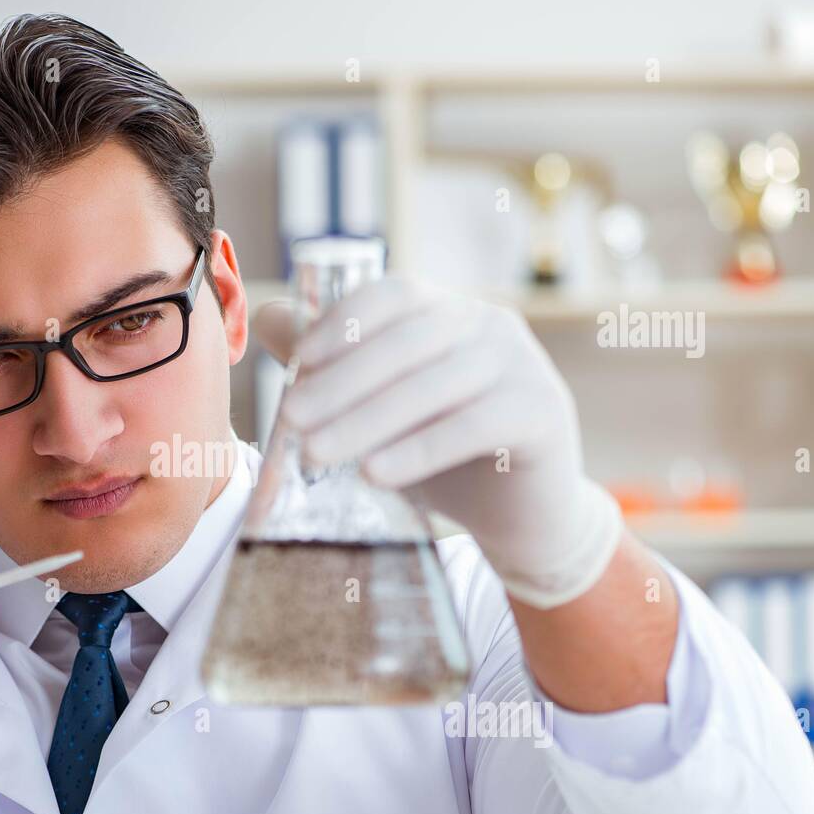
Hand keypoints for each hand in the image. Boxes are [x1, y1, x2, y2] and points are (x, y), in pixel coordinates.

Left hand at [257, 277, 622, 607]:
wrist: (525, 518)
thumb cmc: (447, 460)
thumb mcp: (385, 412)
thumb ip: (334, 366)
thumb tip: (270, 319)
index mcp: (450, 314)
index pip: (394, 295)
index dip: (343, 322)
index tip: (297, 362)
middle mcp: (490, 327)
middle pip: (408, 341)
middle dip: (341, 381)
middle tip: (290, 418)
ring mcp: (523, 365)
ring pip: (434, 384)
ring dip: (366, 419)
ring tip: (315, 453)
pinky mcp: (543, 412)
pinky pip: (475, 425)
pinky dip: (418, 449)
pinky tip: (374, 474)